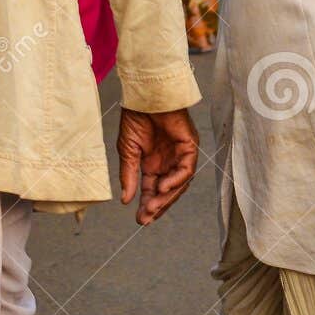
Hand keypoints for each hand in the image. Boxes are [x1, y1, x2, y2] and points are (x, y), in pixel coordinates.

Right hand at [117, 107, 198, 225]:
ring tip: (153, 207)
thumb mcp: (128, 150)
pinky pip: (187, 169)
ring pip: (179, 184)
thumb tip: (125, 199)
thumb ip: (128, 175)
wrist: (145, 95)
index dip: (148, 204)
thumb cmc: (137, 117)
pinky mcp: (189, 146)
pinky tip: (163, 187)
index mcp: (153, 163)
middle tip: (146, 218)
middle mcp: (169, 161)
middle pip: (167, 191)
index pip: (153, 189)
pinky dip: (176, 180)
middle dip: (158, 206)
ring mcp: (180, 154)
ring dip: (167, 197)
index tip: (140, 219)